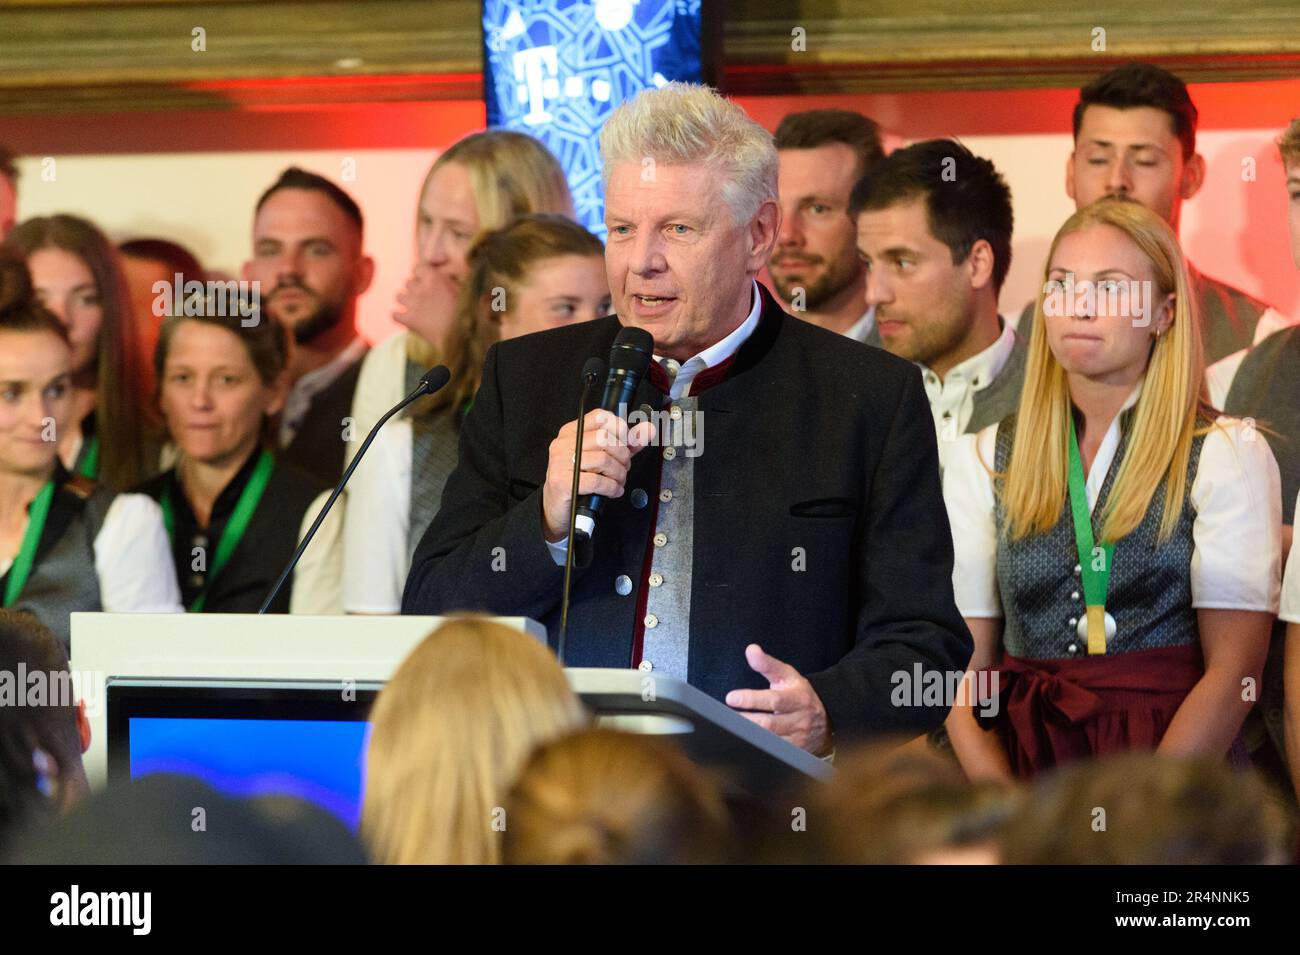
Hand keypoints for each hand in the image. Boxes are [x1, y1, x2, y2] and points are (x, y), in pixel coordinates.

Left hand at [392, 261, 458, 348]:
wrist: (460, 336)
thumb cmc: (465, 313)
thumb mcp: (463, 291)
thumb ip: (451, 280)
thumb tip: (445, 275)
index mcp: (435, 279)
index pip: (418, 268)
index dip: (420, 274)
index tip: (425, 280)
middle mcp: (421, 289)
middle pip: (408, 282)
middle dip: (413, 288)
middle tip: (423, 298)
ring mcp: (413, 304)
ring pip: (398, 296)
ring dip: (405, 301)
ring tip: (414, 307)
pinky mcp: (409, 320)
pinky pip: (394, 314)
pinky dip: (398, 316)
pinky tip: (407, 319)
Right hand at [541, 409, 654, 541]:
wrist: (557, 506)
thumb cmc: (580, 479)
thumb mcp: (603, 457)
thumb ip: (625, 443)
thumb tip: (648, 429)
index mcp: (572, 432)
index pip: (600, 417)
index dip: (620, 429)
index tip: (626, 443)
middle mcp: (564, 444)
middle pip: (604, 438)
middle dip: (622, 455)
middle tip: (623, 467)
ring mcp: (560, 462)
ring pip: (603, 460)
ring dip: (619, 474)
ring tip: (618, 480)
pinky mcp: (562, 482)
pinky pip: (597, 481)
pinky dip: (612, 487)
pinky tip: (613, 490)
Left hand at [726, 644, 831, 754]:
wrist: (826, 720)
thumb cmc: (800, 695)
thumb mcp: (788, 676)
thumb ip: (768, 664)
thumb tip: (751, 650)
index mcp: (798, 698)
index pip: (773, 700)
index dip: (752, 699)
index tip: (731, 697)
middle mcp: (799, 720)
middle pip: (769, 724)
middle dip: (746, 720)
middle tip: (725, 717)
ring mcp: (798, 739)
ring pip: (770, 741)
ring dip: (749, 735)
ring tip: (730, 728)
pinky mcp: (795, 753)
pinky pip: (773, 753)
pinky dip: (757, 748)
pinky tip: (742, 742)